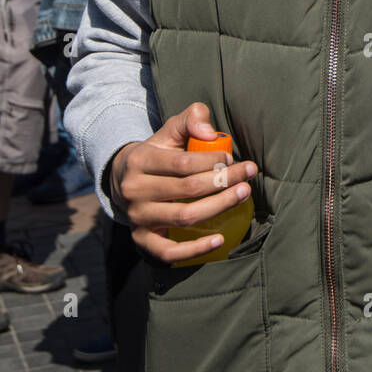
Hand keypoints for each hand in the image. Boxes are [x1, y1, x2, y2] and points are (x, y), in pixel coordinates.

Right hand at [109, 102, 257, 263]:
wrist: (123, 180)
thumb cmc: (158, 153)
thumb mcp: (169, 131)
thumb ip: (190, 119)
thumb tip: (210, 133)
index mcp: (140, 161)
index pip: (183, 164)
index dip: (212, 161)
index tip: (232, 159)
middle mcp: (135, 191)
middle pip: (188, 189)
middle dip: (224, 181)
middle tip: (248, 174)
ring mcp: (138, 218)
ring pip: (185, 217)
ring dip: (220, 207)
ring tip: (243, 194)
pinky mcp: (142, 241)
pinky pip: (169, 252)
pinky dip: (195, 249)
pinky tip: (220, 239)